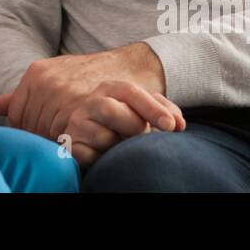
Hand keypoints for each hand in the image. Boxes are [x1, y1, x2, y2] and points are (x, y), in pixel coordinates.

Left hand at [0, 44, 167, 140]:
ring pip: (46, 133)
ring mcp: (64, 94)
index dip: (28, 129)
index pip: (17, 115)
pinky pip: (63, 136)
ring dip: (55, 141)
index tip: (44, 134)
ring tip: (69, 141)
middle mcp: (46, 82)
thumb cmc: (90, 75)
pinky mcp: (81, 107)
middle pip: (30, 126)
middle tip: (58, 140)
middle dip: (41, 136)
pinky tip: (78, 141)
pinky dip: (69, 144)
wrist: (130, 68)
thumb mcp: (56, 74)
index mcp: (36, 73)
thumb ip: (25, 92)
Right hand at [63, 80, 185, 168]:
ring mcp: (77, 124)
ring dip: (118, 147)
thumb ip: (163, 110)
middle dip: (132, 126)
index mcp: (111, 89)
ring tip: (121, 146)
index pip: (130, 92)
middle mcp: (91, 103)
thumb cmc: (125, 122)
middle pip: (111, 109)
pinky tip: (106, 156)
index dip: (152, 109)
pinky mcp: (70, 145)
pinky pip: (89, 156)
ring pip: (103, 137)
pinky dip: (102, 159)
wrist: (90, 134)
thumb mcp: (143, 110)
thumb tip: (178, 124)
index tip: (171, 126)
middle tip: (142, 135)